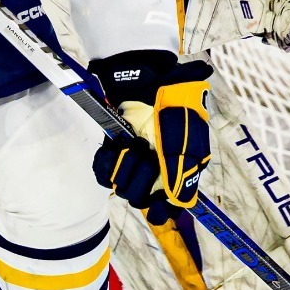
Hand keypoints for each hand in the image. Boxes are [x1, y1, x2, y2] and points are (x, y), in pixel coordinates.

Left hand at [89, 51, 212, 224]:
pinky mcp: (113, 154)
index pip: (171, 205)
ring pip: (121, 188)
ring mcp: (133, 163)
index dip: (164, 210)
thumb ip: (183, 172)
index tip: (156, 210)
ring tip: (133, 143)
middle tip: (146, 154)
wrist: (146, 79)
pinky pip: (102, 174)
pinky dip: (106, 161)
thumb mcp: (186, 138)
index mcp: (180, 169)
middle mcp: (156, 171)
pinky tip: (114, 147)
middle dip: (142, 179)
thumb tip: (181, 203)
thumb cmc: (172, 104)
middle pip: (141, 199)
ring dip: (125, 166)